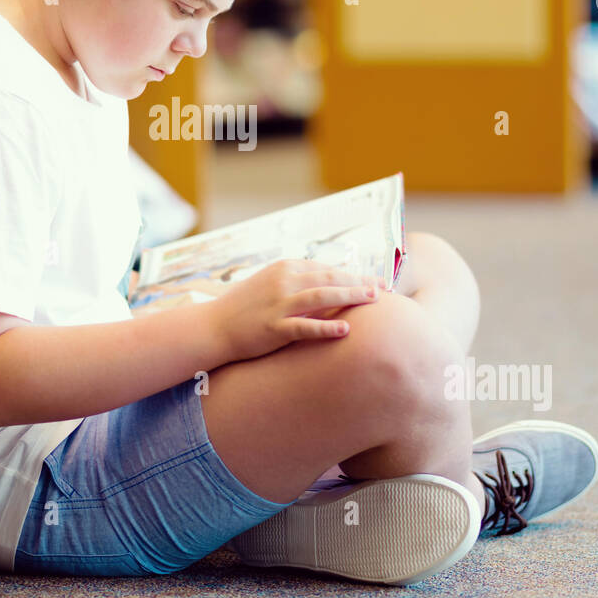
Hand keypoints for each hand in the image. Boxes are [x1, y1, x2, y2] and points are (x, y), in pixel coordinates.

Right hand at [202, 259, 383, 364]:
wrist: (213, 327)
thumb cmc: (244, 308)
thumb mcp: (269, 284)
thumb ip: (296, 280)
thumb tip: (326, 282)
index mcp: (284, 268)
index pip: (326, 268)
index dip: (352, 273)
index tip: (374, 279)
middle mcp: (283, 281)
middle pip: (329, 277)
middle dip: (359, 281)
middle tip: (384, 287)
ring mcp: (278, 304)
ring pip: (322, 296)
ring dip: (351, 296)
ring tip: (374, 300)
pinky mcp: (273, 327)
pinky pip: (305, 326)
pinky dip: (326, 327)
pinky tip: (346, 329)